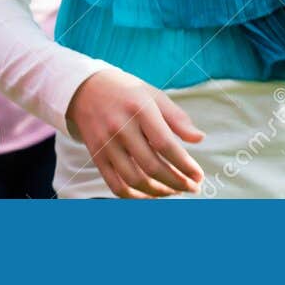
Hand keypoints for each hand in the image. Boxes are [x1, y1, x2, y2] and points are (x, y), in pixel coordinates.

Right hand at [67, 69, 203, 197]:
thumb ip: (177, 118)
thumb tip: (199, 139)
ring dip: (159, 192)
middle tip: (192, 187)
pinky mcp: (96, 155)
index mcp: (139, 109)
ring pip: (134, 180)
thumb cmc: (127, 91)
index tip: (199, 175)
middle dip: (177, 183)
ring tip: (174, 191)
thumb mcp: (154, 95)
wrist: (85, 88)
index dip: (185, 165)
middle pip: (151, 166)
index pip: (165, 144)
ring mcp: (106, 143)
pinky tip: (150, 194)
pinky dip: (136, 197)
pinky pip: (116, 185)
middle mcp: (120, 127)